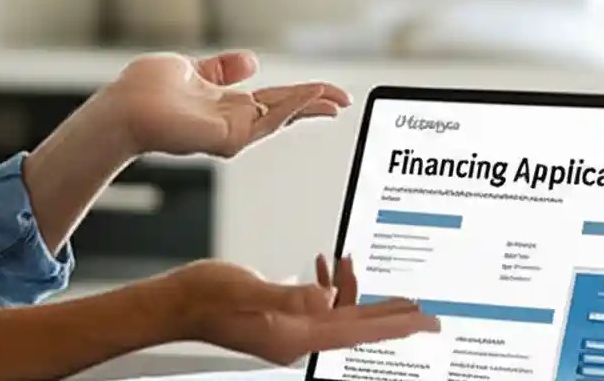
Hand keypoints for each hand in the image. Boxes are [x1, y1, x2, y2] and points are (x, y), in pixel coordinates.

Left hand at [103, 50, 351, 156]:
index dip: (297, 94)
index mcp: (223, 104)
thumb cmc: (143, 91)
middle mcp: (230, 121)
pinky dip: (291, 109)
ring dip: (309, 105)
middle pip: (282, 112)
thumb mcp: (191, 69)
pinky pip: (267, 122)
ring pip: (281, 118)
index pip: (269, 100)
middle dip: (314, 105)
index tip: (324, 90)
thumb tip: (251, 61)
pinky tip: (309, 95)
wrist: (122, 108)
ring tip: (336, 97)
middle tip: (344, 99)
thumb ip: (221, 69)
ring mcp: (230, 132)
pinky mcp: (228, 138)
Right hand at [168, 257, 439, 365]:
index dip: (395, 326)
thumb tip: (326, 296)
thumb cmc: (206, 297)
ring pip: (337, 315)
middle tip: (426, 312)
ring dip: (353, 292)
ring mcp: (287, 330)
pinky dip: (327, 288)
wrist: (176, 304)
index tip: (426, 323)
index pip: (357, 332)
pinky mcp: (278, 319)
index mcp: (296, 336)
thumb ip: (288, 295)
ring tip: (360, 266)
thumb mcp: (249, 289)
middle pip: (356, 327)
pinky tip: (323, 268)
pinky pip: (316, 307)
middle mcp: (297, 338)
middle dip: (391, 317)